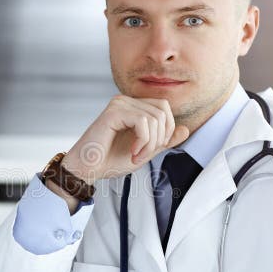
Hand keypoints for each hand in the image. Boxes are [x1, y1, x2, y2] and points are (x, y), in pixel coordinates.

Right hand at [61, 94, 189, 183]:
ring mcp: (119, 104)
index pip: (164, 108)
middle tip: (144, 155)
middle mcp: (125, 101)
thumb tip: (186, 129)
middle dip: (160, 137)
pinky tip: (132, 152)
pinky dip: (143, 141)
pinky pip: (143, 122)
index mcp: (133, 107)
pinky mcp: (113, 112)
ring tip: (136, 156)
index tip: (151, 150)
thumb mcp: (144, 152)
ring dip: (151, 143)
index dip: (167, 130)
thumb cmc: (109, 160)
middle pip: (163, 111)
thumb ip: (163, 141)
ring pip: (155, 117)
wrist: (86, 170)